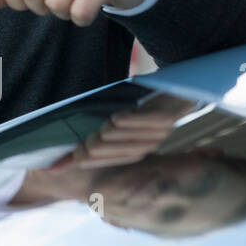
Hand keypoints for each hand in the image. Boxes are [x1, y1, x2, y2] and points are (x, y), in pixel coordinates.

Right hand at [49, 100, 196, 168]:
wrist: (177, 84)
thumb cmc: (142, 101)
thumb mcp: (121, 118)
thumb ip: (98, 134)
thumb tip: (68, 151)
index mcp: (141, 147)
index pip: (115, 159)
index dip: (94, 162)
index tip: (74, 159)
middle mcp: (152, 142)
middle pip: (125, 152)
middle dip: (103, 150)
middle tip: (86, 144)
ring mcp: (163, 131)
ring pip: (136, 139)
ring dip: (117, 136)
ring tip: (100, 131)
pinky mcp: (170, 117)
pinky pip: (151, 122)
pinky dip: (133, 121)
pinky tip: (117, 117)